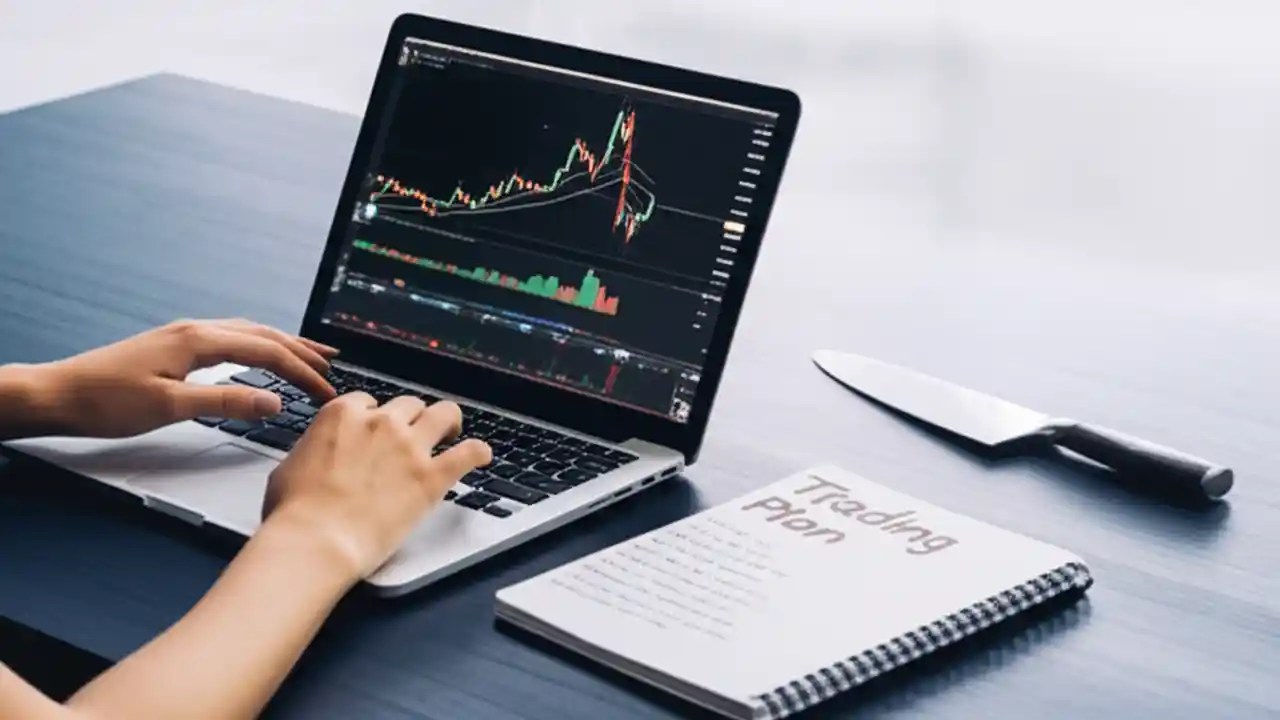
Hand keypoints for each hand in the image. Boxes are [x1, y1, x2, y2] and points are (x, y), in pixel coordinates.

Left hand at [37, 319, 337, 437]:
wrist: (59, 394)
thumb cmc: (106, 402)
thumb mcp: (170, 407)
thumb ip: (226, 403)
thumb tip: (273, 402)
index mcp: (198, 340)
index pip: (266, 351)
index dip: (302, 371)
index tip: (326, 391)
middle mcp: (195, 330)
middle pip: (263, 334)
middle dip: (302, 350)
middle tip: (332, 368)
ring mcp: (185, 336)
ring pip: (248, 333)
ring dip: (283, 344)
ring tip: (309, 356)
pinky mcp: (176, 346)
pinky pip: (231, 338)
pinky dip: (258, 346)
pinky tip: (261, 356)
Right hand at [262, 393, 491, 579]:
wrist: (316, 540)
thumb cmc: (295, 511)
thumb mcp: (289, 466)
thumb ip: (313, 450)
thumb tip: (316, 454)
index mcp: (343, 415)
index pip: (368, 402)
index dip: (374, 417)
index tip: (376, 430)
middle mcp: (381, 423)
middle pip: (408, 404)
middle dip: (411, 418)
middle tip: (413, 434)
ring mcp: (409, 447)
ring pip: (443, 414)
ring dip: (448, 421)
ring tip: (452, 431)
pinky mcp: (432, 477)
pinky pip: (469, 453)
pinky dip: (478, 452)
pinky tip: (481, 455)